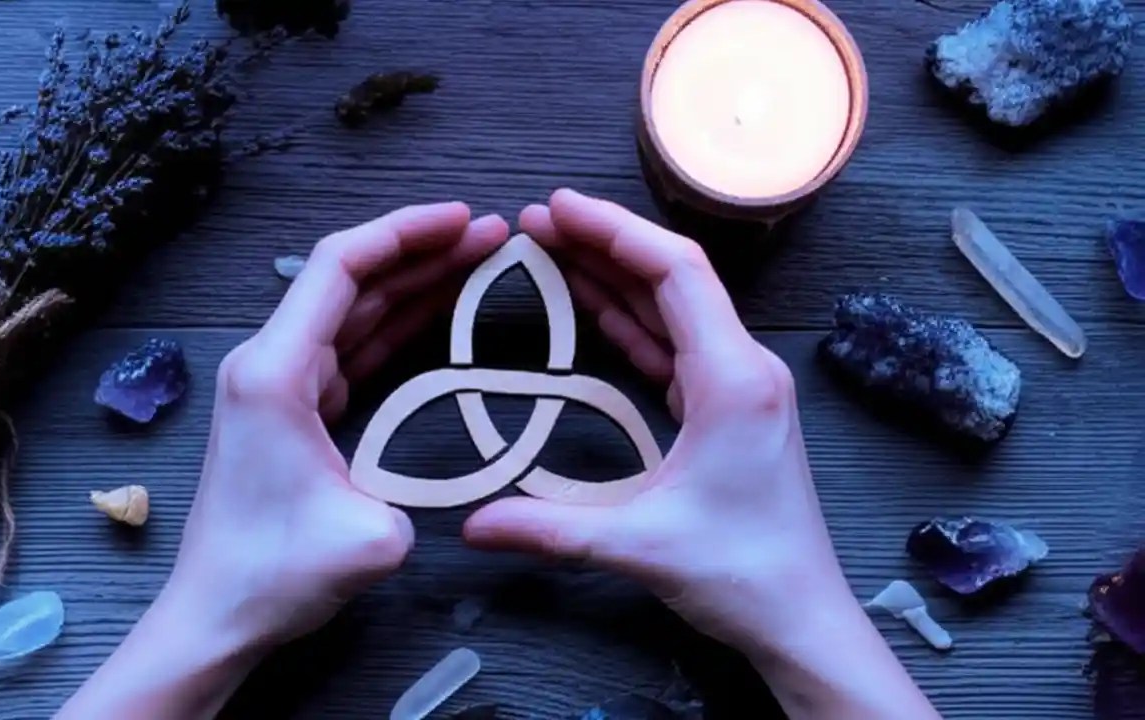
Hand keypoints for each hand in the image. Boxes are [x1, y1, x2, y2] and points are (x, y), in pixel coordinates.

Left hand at [171, 201, 509, 647]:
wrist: (215, 614)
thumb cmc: (271, 575)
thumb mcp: (370, 540)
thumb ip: (419, 496)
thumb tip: (438, 468)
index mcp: (274, 372)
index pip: (340, 267)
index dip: (405, 232)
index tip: (462, 218)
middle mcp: (268, 364)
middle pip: (350, 279)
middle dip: (421, 250)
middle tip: (489, 236)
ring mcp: (278, 385)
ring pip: (352, 312)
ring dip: (412, 285)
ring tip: (476, 263)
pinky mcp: (291, 410)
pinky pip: (349, 349)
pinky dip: (395, 327)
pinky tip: (437, 316)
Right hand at [463, 188, 836, 648]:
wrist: (802, 618)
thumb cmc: (744, 575)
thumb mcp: (637, 547)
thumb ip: (549, 529)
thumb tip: (472, 525)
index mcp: (734, 380)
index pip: (674, 272)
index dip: (613, 231)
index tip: (555, 209)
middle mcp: (743, 369)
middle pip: (671, 278)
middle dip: (603, 244)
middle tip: (534, 225)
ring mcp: (738, 388)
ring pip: (671, 310)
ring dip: (614, 278)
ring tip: (551, 252)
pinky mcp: (726, 410)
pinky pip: (673, 346)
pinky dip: (630, 322)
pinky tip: (592, 309)